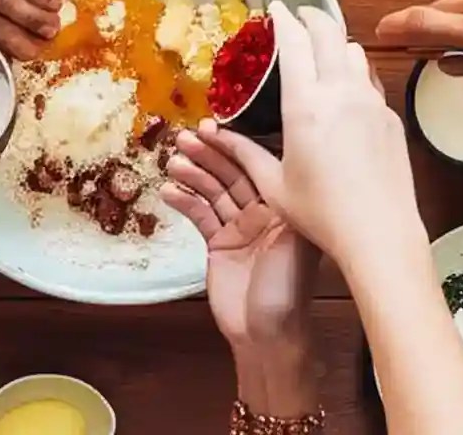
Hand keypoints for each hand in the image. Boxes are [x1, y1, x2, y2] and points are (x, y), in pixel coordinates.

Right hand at [161, 122, 319, 417]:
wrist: (269, 334)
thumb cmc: (289, 288)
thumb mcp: (294, 241)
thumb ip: (281, 203)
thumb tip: (274, 163)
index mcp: (285, 205)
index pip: (257, 166)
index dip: (233, 146)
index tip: (211, 128)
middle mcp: (263, 211)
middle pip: (232, 174)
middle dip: (208, 155)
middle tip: (184, 137)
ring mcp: (239, 227)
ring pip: (213, 192)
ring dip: (193, 175)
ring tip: (173, 161)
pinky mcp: (219, 243)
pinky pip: (200, 216)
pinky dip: (185, 202)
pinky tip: (169, 191)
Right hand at [219, 3, 420, 261]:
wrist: (380, 232)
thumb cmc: (321, 213)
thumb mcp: (274, 185)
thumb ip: (246, 153)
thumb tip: (217, 136)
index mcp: (305, 105)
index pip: (294, 42)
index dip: (283, 18)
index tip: (276, 7)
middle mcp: (340, 94)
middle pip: (329, 33)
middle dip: (312, 17)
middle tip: (299, 16)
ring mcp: (370, 102)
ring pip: (355, 52)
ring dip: (336, 42)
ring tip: (323, 49)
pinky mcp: (389, 118)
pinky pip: (370, 80)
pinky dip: (354, 72)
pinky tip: (346, 89)